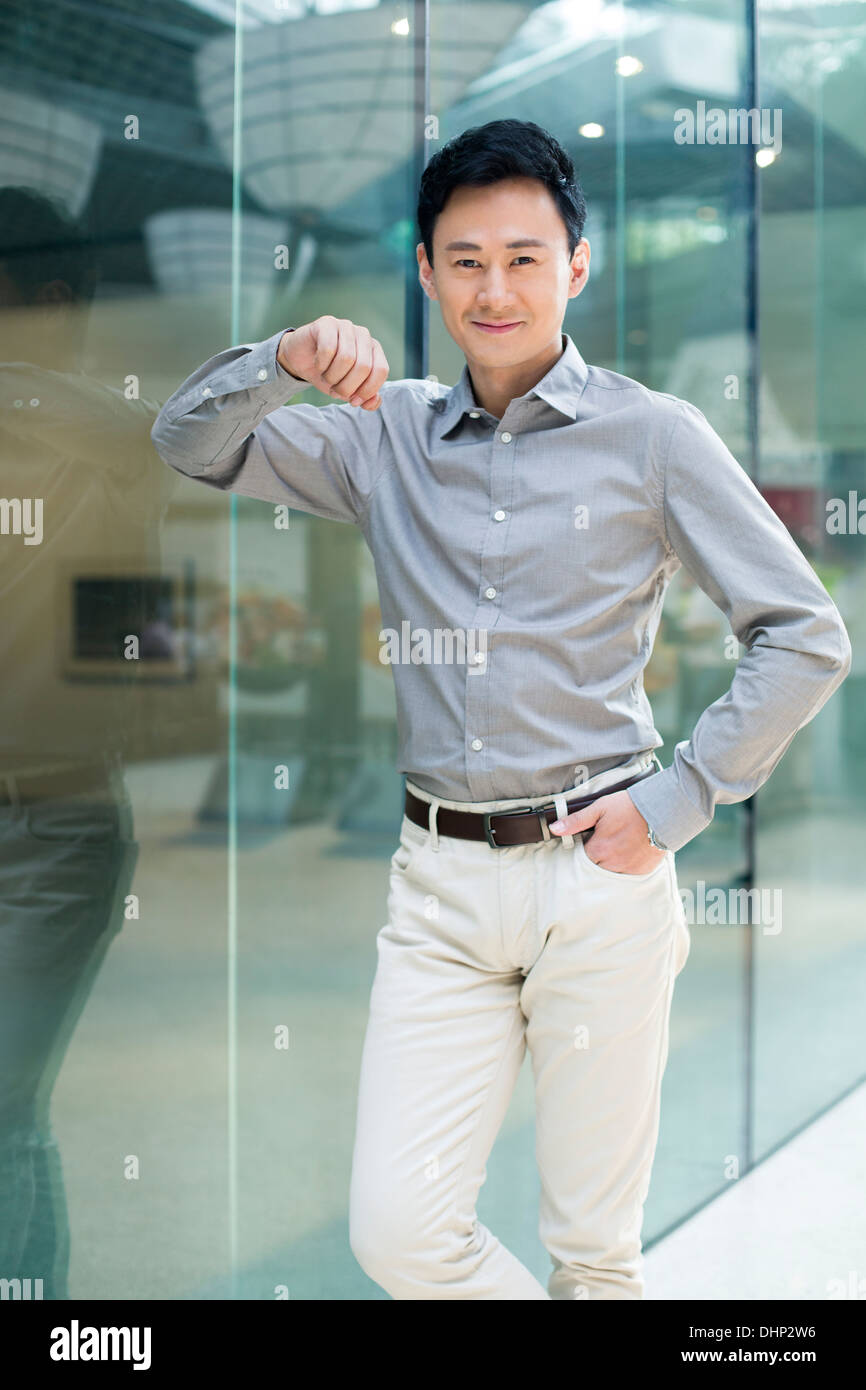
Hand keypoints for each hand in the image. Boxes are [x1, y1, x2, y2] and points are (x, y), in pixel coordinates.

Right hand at [277, 317, 388, 410]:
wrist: (301, 359)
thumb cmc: (328, 373)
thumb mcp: (348, 390)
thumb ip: (365, 398)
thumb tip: (374, 401)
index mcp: (374, 349)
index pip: (381, 370)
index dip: (367, 390)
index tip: (353, 401)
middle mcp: (363, 335)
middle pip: (363, 366)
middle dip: (347, 387)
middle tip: (335, 390)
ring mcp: (345, 326)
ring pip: (346, 358)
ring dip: (332, 377)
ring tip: (326, 378)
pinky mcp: (327, 323)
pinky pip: (328, 349)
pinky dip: (321, 364)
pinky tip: (318, 364)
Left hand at [550, 789, 666, 873]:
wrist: (662, 810)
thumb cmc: (629, 807)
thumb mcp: (599, 808)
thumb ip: (575, 821)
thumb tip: (554, 829)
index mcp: (598, 849)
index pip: (583, 857)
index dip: (587, 846)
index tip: (594, 837)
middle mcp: (611, 864)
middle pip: (596, 866)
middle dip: (598, 855)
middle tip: (609, 839)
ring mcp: (628, 869)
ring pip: (611, 872)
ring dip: (611, 863)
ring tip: (620, 845)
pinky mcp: (641, 871)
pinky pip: (628, 875)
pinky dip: (626, 866)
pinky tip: (630, 852)